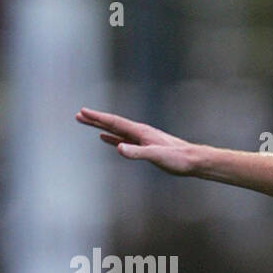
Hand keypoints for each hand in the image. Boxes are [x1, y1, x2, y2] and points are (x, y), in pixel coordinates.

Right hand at [75, 108, 198, 174]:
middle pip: (112, 124)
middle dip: (95, 119)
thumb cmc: (177, 158)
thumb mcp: (155, 156)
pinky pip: (124, 140)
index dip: (97, 118)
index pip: (114, 122)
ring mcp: (142, 139)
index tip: (82, 112)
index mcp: (140, 132)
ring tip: (87, 123)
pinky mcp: (146, 147)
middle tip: (78, 115)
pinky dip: (113, 138)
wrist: (193, 161)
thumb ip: (137, 152)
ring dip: (101, 127)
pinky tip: (107, 139)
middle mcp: (140, 132)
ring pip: (117, 131)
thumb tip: (119, 148)